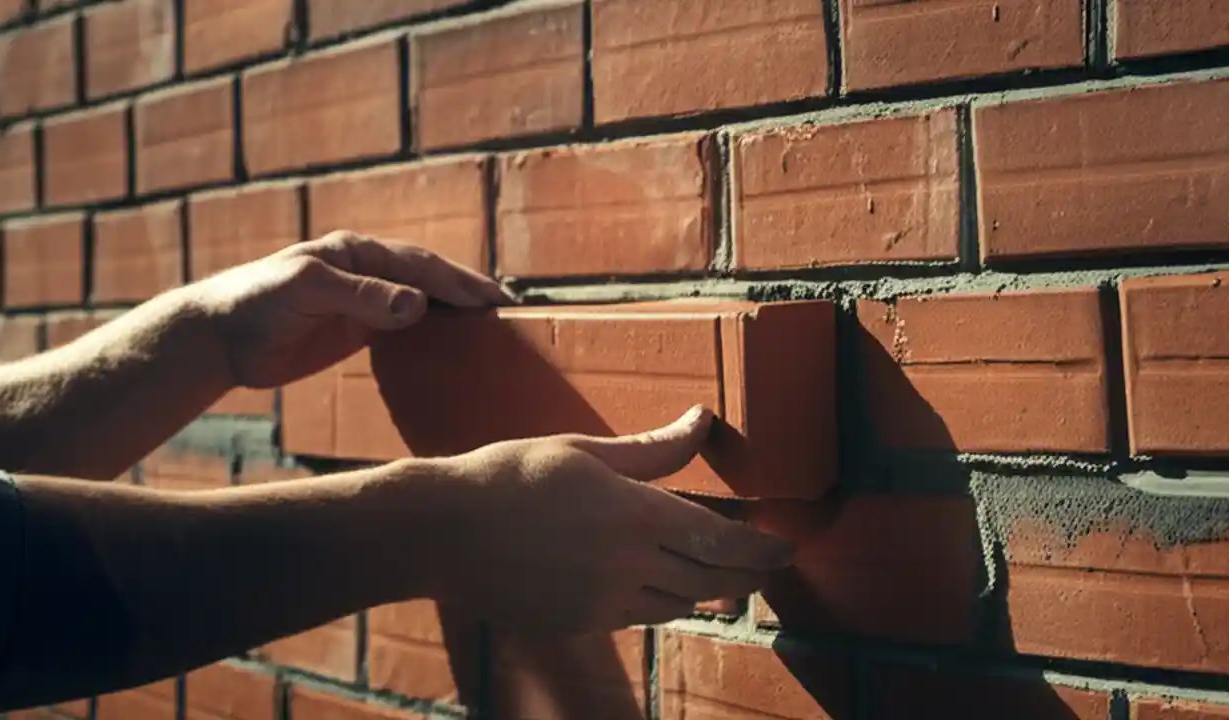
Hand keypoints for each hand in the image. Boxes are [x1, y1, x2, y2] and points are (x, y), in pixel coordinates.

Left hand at [190, 231, 511, 387]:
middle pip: (431, 281)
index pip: (422, 265)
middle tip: (510, 314)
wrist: (220, 337)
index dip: (461, 282)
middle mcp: (368, 272)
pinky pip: (405, 331)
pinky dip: (433, 336)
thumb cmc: (256, 301)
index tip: (496, 300)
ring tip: (494, 330)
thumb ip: (363, 296)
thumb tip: (418, 305)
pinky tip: (454, 348)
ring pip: (423, 304)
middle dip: (470, 294)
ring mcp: (365, 302)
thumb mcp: (309, 290)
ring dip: (456, 314)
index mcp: (359, 252)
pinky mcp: (356, 332)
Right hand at [424, 406, 793, 630]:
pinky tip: (660, 585)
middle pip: (709, 579)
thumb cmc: (511, 474)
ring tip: (720, 575)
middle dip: (745, 574)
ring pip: (677, 605)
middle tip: (767, 566)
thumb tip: (703, 421)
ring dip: (705, 590)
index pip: (720, 540)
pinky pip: (639, 617)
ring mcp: (601, 602)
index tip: (787, 548)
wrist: (442, 531)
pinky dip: (661, 602)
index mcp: (631, 513)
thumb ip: (653, 449)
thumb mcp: (585, 449)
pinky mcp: (578, 623)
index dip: (761, 550)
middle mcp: (625, 565)